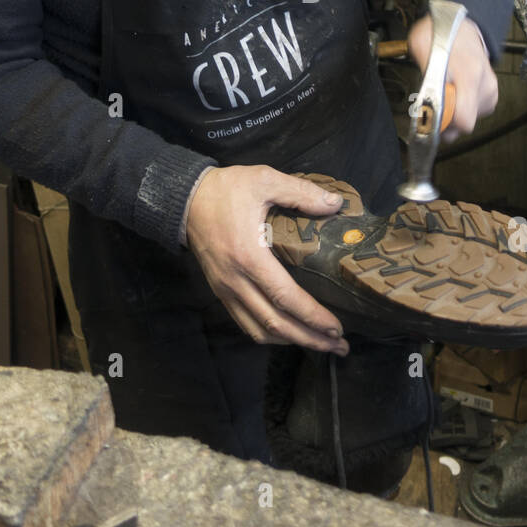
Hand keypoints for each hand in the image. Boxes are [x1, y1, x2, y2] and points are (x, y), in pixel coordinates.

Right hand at [186, 165, 349, 354]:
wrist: (186, 199)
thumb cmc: (226, 189)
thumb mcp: (264, 180)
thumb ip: (301, 193)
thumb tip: (336, 204)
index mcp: (249, 256)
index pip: (286, 298)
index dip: (313, 317)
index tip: (338, 329)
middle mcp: (236, 280)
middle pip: (275, 324)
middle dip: (310, 339)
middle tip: (340, 347)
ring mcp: (226, 289)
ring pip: (259, 330)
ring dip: (291, 341)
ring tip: (320, 344)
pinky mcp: (221, 291)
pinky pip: (246, 323)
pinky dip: (270, 334)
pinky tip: (289, 333)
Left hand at [407, 13, 497, 140]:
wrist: (461, 26)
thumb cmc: (440, 36)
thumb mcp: (422, 47)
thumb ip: (426, 77)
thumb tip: (425, 104)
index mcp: (469, 74)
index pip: (464, 119)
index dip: (444, 124)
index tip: (431, 115)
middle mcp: (484, 85)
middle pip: (463, 125)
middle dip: (445, 120)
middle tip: (431, 103)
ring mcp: (490, 91)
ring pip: (467, 120)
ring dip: (452, 113)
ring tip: (444, 92)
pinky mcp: (492, 96)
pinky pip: (473, 114)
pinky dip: (461, 108)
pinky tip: (455, 92)